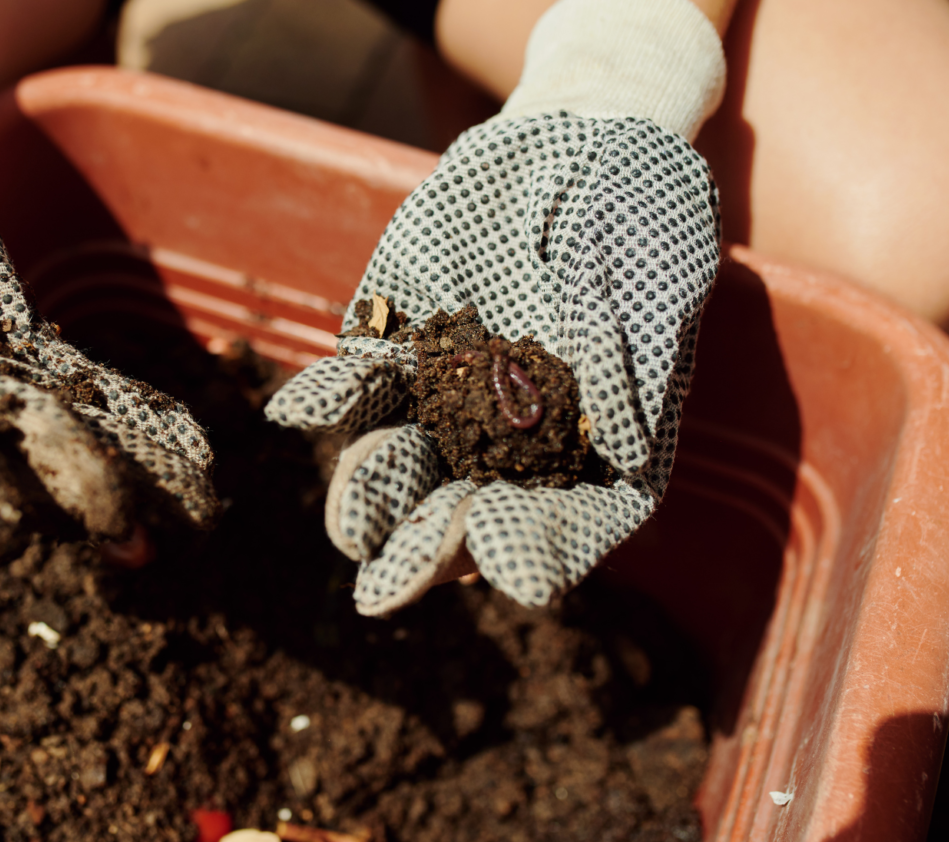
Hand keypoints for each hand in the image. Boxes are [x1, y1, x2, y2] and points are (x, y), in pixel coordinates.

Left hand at [266, 111, 718, 613]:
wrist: (578, 143)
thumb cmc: (640, 217)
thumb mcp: (652, 279)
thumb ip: (632, 361)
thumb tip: (627, 451)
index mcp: (594, 450)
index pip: (570, 521)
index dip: (534, 546)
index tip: (499, 562)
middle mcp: (515, 443)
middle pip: (471, 510)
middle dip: (427, 548)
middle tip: (385, 590)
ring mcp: (446, 401)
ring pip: (404, 459)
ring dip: (372, 488)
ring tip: (348, 521)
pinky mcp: (391, 351)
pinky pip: (356, 383)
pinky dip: (329, 397)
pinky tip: (296, 410)